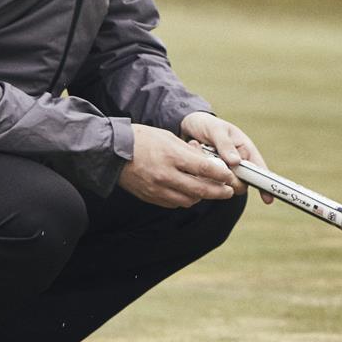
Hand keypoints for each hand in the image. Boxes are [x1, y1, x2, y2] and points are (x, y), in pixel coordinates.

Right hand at [120, 123, 241, 207]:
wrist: (112, 152)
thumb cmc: (141, 139)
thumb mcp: (168, 138)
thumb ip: (188, 151)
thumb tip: (207, 161)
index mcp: (171, 156)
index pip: (203, 169)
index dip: (220, 175)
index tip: (229, 176)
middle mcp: (165, 175)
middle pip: (200, 190)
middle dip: (218, 192)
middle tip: (228, 192)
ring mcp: (157, 189)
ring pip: (188, 200)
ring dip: (202, 197)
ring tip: (209, 191)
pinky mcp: (150, 197)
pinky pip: (174, 203)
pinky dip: (185, 199)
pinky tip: (189, 192)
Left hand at [179, 111, 273, 204]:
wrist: (188, 127)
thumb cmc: (208, 125)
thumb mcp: (216, 130)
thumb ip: (225, 145)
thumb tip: (236, 162)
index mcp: (246, 150)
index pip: (260, 170)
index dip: (265, 185)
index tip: (268, 199)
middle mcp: (238, 164)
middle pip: (241, 183)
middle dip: (230, 178)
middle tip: (217, 163)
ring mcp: (226, 172)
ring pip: (225, 185)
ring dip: (214, 175)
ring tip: (204, 156)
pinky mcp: (213, 177)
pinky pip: (210, 185)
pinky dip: (203, 176)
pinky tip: (198, 162)